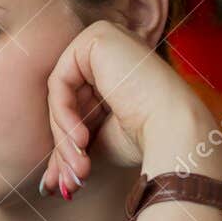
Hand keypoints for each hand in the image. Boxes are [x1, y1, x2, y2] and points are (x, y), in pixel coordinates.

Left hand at [41, 20, 220, 197]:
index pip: (73, 104)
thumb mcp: (97, 141)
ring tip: (78, 166)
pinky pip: (60, 81)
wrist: (174, 131)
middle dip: (64, 145)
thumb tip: (47, 183)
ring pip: (60, 93)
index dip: (66, 143)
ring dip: (64, 135)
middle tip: (69, 181)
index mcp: (110, 68)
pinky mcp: (96, 37)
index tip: (69, 180)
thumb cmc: (144, 138)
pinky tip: (80, 137)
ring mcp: (102, 37)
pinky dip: (63, 114)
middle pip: (65, 99)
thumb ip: (70, 148)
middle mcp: (107, 49)